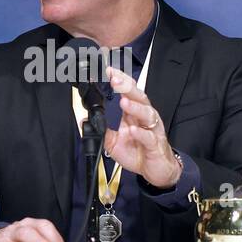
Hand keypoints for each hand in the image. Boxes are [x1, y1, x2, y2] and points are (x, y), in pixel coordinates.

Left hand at [104, 67, 182, 188]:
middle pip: (139, 97)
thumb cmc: (138, 152)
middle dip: (127, 87)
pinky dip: (141, 133)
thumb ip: (102, 130)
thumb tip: (85, 120)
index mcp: (135, 114)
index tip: (109, 71)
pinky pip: (149, 137)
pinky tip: (133, 130)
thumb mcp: (114, 142)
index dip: (120, 81)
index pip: (128, 92)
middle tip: (115, 79)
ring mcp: (152, 130)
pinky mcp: (155, 145)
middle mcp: (145, 118)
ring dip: (134, 107)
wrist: (155, 170)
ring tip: (123, 102)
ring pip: (146, 114)